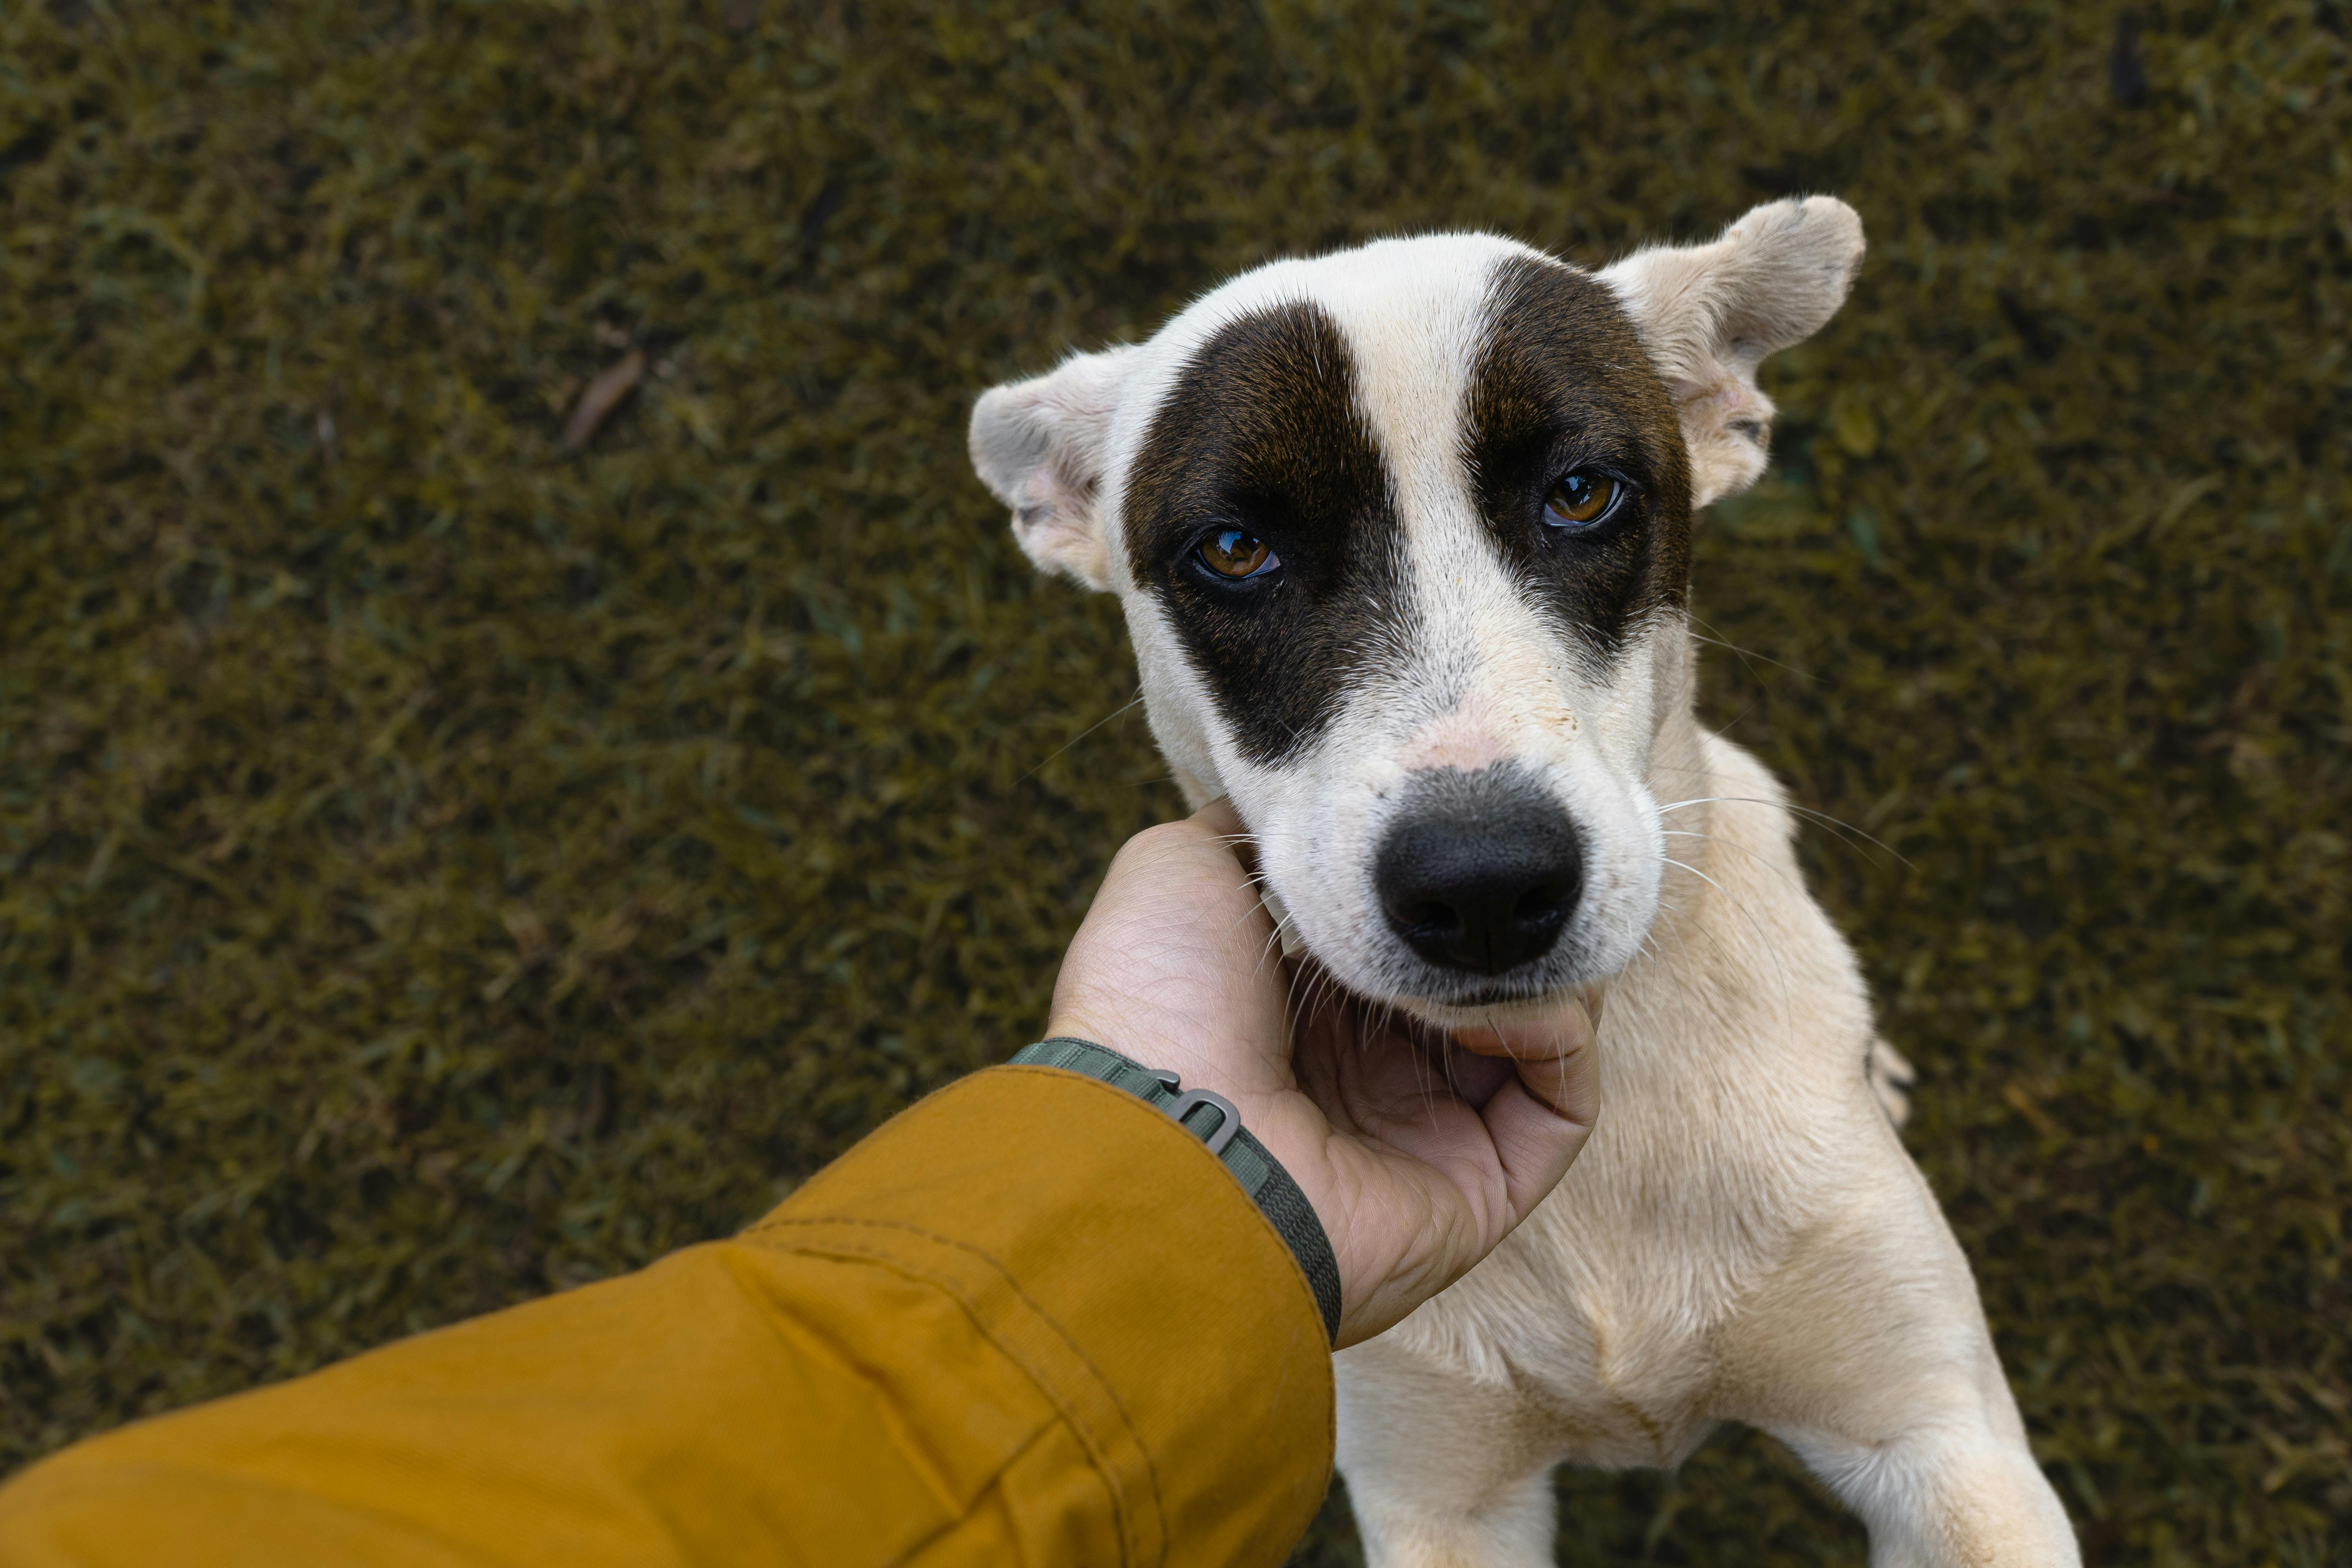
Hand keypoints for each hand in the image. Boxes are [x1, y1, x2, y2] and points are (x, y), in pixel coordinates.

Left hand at [1046, 800, 1599, 1346]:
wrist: (1164, 1129)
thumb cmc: (1158, 999)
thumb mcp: (1178, 870)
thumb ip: (1246, 827)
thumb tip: (1296, 796)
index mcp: (1300, 1009)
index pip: (1405, 937)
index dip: (1435, 884)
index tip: (1457, 825)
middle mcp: (1366, 1076)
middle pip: (1477, 986)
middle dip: (1501, 925)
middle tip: (1510, 869)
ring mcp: (1427, 1135)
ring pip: (1533, 1039)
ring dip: (1540, 971)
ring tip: (1509, 928)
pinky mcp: (1480, 1187)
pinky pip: (1561, 1106)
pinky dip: (1561, 1039)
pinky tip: (1522, 998)